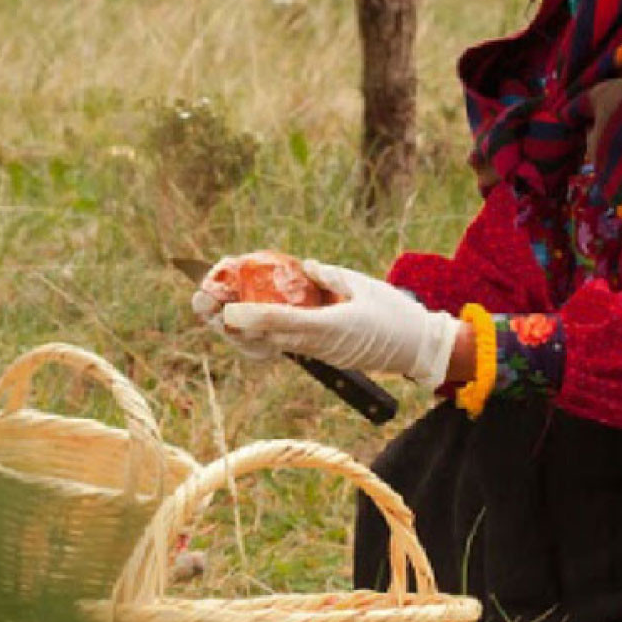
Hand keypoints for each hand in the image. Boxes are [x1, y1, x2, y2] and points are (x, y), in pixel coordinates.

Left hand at [201, 257, 458, 386]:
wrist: (418, 349)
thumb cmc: (396, 314)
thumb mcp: (364, 287)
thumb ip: (332, 277)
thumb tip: (306, 269)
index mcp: (330, 327)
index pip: (281, 322)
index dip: (250, 317)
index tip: (225, 309)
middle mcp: (316, 344)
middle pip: (262, 338)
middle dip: (229, 323)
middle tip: (203, 301)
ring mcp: (316, 351)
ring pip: (267, 344)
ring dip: (238, 328)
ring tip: (214, 306)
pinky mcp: (318, 353)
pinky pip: (281, 344)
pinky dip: (259, 331)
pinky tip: (244, 315)